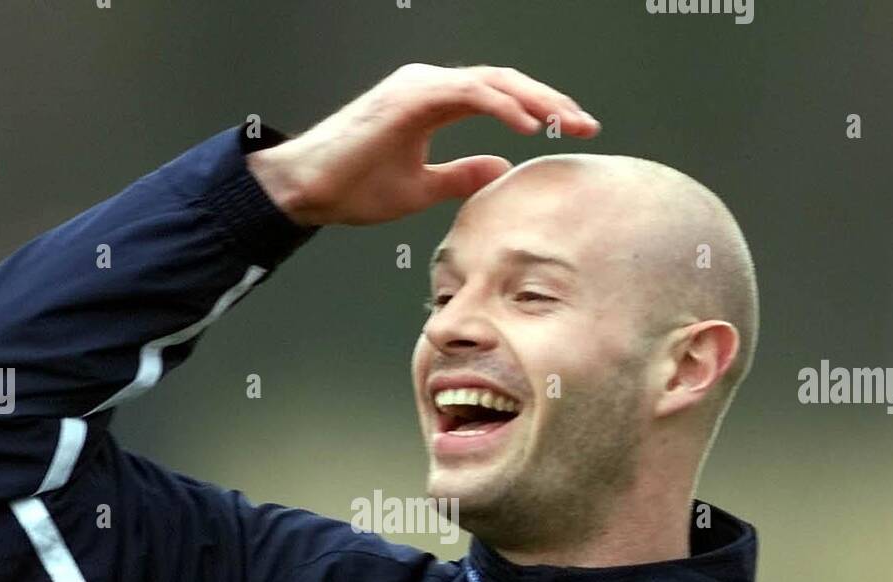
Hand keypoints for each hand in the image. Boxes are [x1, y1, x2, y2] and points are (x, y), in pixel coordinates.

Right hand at [246, 63, 599, 226]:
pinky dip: (502, 106)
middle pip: (505, 83)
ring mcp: (420, 86)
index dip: (539, 110)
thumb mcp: (421, 188)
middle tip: (586, 123)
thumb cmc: (352, 187)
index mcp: (433, 102)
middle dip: (550, 101)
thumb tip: (500, 166)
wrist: (307, 189)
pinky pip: (468, 92)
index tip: (571, 130)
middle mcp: (430, 85)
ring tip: (566, 121)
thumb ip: (460, 175)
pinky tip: (527, 126)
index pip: (499, 97)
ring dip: (535, 100)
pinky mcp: (410, 96)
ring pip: (493, 81)